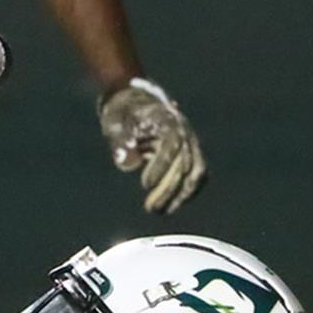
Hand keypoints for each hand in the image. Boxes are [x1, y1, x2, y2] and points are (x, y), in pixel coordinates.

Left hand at [97, 78, 205, 212]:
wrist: (136, 102)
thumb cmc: (124, 113)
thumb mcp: (115, 122)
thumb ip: (120, 142)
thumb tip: (128, 165)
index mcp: (167, 119)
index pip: (171, 145)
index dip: (161, 166)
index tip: (145, 185)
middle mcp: (185, 131)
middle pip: (185, 163)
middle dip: (169, 188)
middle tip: (151, 208)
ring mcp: (191, 142)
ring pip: (196, 172)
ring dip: (182, 194)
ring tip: (163, 211)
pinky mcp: (192, 153)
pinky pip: (198, 174)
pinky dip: (189, 191)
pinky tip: (173, 205)